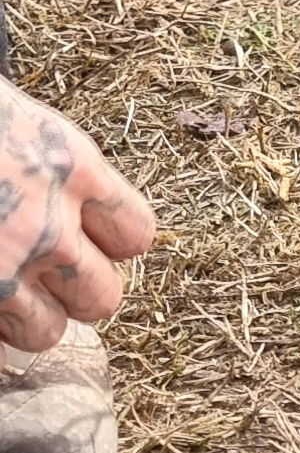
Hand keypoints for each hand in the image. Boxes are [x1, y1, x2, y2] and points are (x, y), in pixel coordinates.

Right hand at [0, 78, 156, 352]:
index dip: (107, 243)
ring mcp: (4, 267)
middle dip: (72, 293)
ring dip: (22, 321)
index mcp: (69, 165)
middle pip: (102, 297)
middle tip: (38, 276)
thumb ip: (42, 165)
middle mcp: (46, 225)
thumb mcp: (11, 119)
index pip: (134, 234)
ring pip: (45, 333)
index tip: (81, 237)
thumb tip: (52, 198)